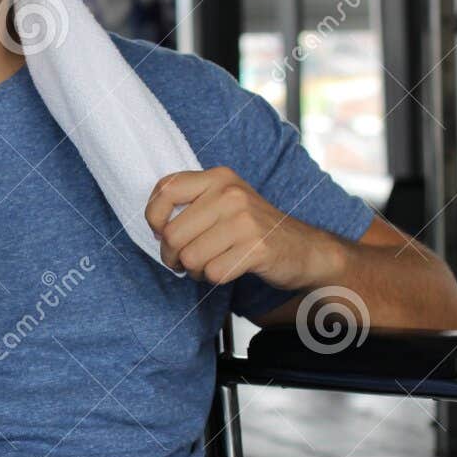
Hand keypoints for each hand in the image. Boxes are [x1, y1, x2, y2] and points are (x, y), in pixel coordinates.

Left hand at [143, 166, 343, 289]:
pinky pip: (212, 273)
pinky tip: (224, 270)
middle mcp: (230, 194)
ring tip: (207, 264)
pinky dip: (212, 278)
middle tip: (182, 260)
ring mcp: (245, 220)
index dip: (153, 217)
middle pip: (173, 234)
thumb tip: (154, 226)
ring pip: (190, 257)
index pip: (166, 189)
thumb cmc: (253, 227)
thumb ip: (190, 203)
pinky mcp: (256, 248)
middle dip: (171, 255)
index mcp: (218, 177)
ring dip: (193, 269)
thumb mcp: (224, 200)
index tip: (161, 231)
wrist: (303, 248)